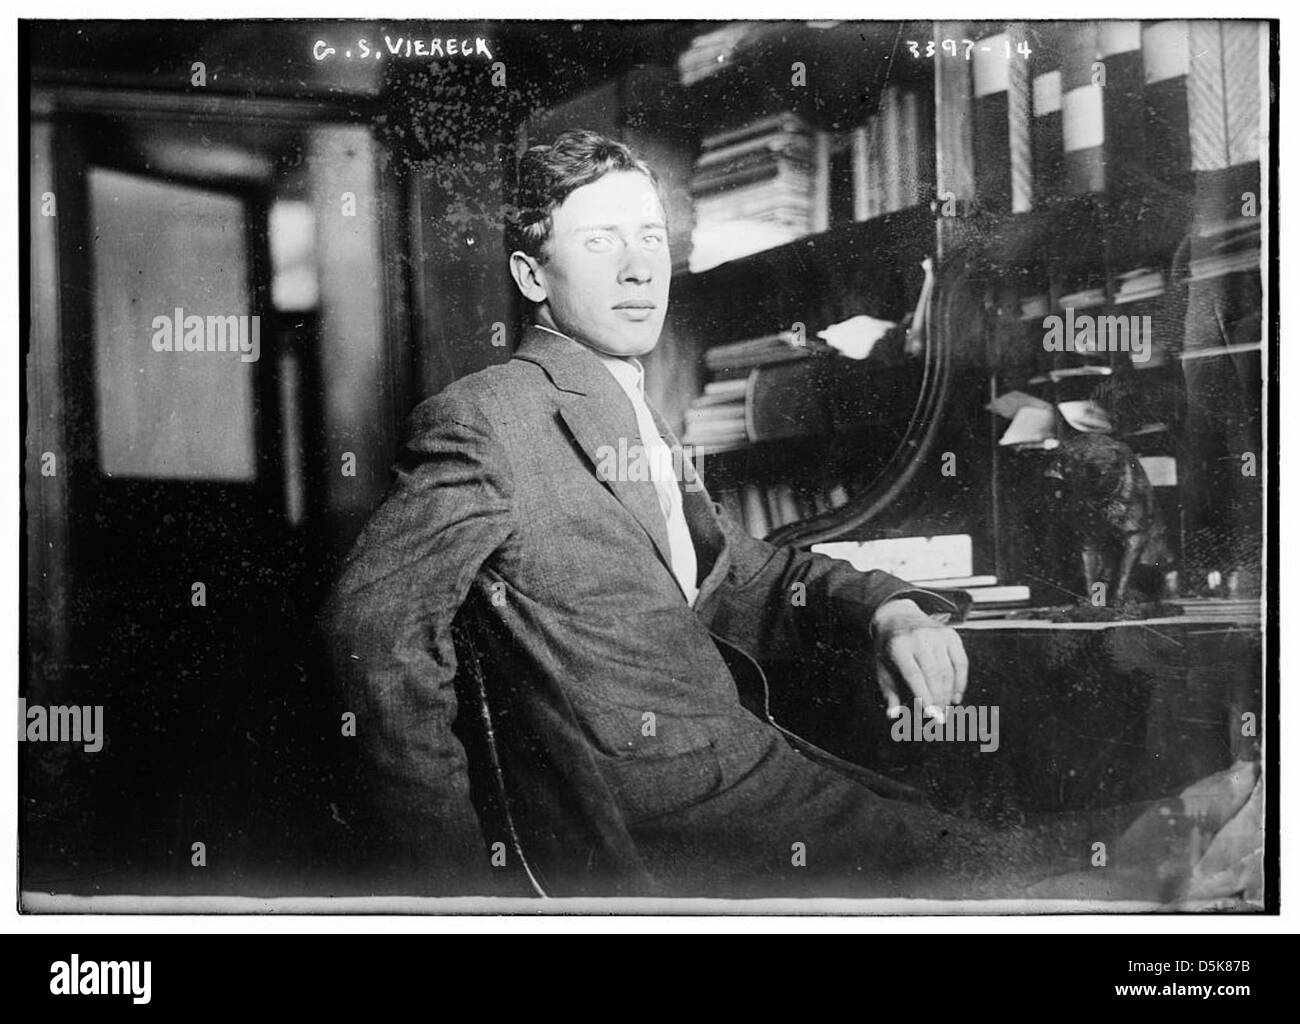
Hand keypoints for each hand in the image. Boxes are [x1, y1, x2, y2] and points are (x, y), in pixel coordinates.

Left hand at [871, 598, 967, 720]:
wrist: (898, 616)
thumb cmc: (888, 648)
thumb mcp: (881, 667)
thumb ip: (889, 692)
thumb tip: (893, 715)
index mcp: (898, 646)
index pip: (914, 675)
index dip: (923, 696)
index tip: (930, 714)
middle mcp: (919, 638)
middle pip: (933, 674)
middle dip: (938, 699)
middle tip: (939, 717)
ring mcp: (937, 635)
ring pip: (948, 670)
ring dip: (949, 693)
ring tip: (945, 709)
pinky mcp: (950, 634)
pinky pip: (961, 662)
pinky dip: (961, 681)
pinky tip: (956, 696)